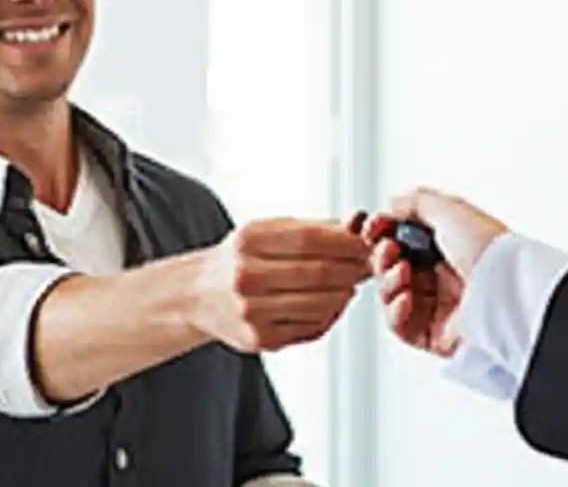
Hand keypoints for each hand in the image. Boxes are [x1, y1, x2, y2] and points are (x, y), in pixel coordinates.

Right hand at [188, 217, 370, 352]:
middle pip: (319, 273)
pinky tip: (331, 302)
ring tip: (351, 283)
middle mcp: (246, 276)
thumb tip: (360, 227)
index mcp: (248, 241)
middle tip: (371, 265)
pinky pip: (310, 326)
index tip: (369, 241)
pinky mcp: (259, 339)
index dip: (346, 241)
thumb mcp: (265, 231)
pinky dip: (330, 313)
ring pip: (320, 303)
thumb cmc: (241, 257)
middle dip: (353, 268)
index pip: (310, 239)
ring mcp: (251, 311)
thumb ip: (311, 229)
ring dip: (346, 293)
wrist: (196, 294)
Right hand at [363, 188, 507, 357]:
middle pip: (392, 267)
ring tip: (401, 272)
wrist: (508, 290)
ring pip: (391, 296)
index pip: (403, 239)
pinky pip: (401, 327)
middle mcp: (443, 274)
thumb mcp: (452, 211)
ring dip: (387, 282)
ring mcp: (439, 306)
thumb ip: (418, 203)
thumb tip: (393, 203)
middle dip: (382, 257)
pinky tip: (405, 299)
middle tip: (387, 249)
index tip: (372, 227)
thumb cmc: (490, 249)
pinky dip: (395, 313)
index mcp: (449, 244)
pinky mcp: (436, 335)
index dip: (383, 233)